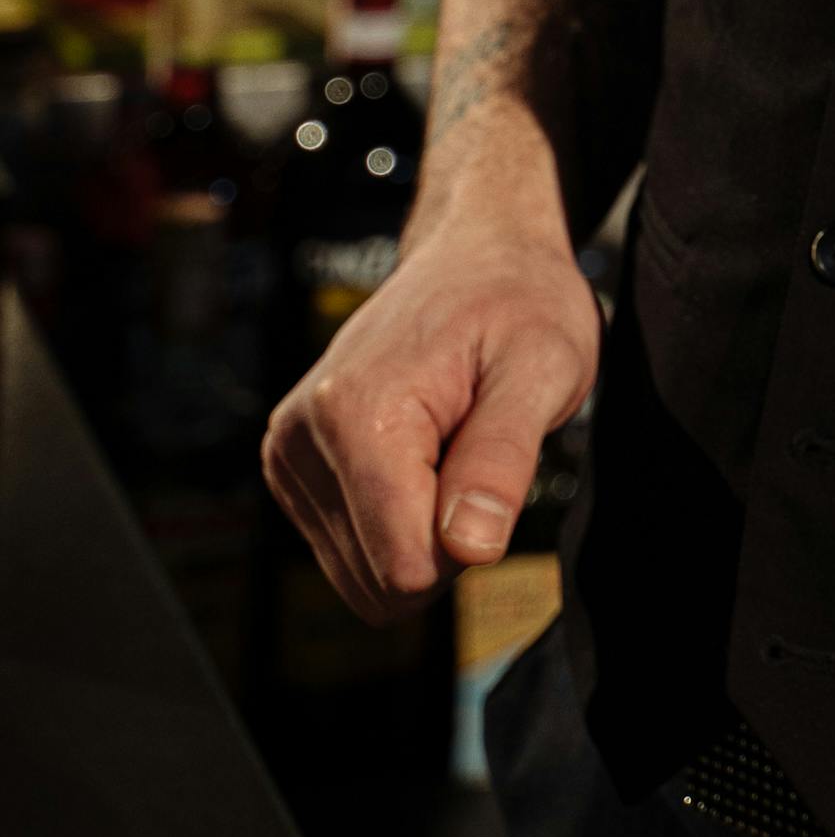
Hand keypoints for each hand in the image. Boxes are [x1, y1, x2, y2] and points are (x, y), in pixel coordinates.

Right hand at [261, 209, 599, 623]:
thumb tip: (469, 549)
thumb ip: (502, 460)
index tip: (493, 461)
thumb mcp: (544, 366)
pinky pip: (351, 553)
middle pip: (381, 583)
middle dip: (446, 540)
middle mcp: (300, 438)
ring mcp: (288, 454)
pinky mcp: (291, 466)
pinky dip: (398, 517)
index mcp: (355, 415)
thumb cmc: (519, 300)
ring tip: (452, 442)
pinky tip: (424, 450)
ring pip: (364, 577)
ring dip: (423, 528)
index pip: (407, 569)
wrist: (474, 252)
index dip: (471, 539)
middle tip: (477, 450)